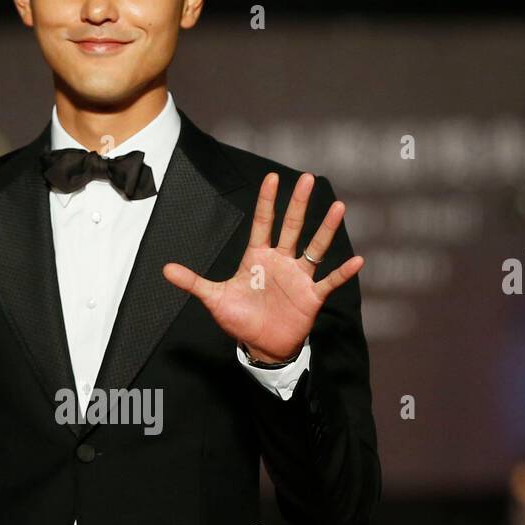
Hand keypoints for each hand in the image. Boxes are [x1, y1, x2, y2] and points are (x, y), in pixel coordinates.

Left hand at [162, 172, 363, 362]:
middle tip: (307, 178)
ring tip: (339, 208)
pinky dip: (343, 272)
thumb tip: (165, 269)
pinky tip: (358, 260)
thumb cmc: (240, 320)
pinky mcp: (311, 296)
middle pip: (291, 227)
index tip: (272, 177)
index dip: (267, 202)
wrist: (261, 346)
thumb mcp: (214, 299)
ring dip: (325, 230)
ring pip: (314, 248)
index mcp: (258, 258)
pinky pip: (329, 281)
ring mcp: (298, 277)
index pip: (263, 224)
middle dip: (298, 204)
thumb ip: (193, 282)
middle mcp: (281, 262)